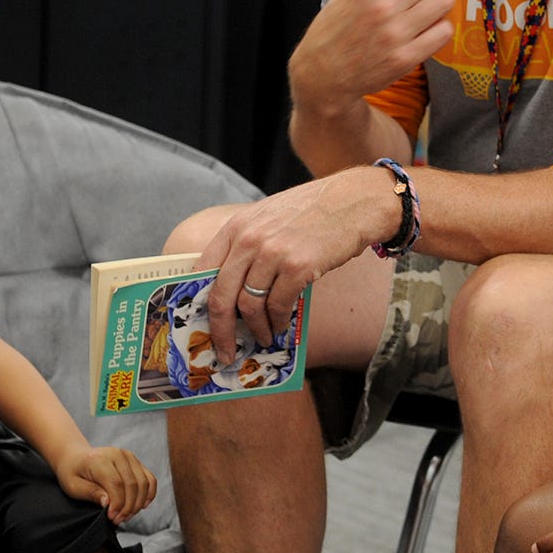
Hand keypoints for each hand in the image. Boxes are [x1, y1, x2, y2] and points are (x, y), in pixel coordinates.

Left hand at [56, 445, 157, 523]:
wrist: (75, 457)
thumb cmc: (72, 473)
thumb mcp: (73, 486)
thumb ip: (91, 493)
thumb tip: (108, 503)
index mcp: (99, 459)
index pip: (116, 484)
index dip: (118, 504)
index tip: (112, 518)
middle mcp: (117, 454)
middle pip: (132, 484)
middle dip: (128, 507)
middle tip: (118, 520)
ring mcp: (128, 456)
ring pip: (143, 483)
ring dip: (138, 503)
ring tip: (126, 515)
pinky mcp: (135, 461)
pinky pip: (149, 479)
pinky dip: (149, 494)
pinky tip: (141, 506)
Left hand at [198, 165, 396, 350]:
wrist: (353, 201)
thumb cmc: (312, 211)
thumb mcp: (267, 218)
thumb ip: (246, 246)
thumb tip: (233, 291)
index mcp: (236, 227)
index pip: (202, 271)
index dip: (199, 304)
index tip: (203, 325)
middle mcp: (249, 239)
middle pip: (221, 296)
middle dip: (221, 331)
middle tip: (225, 351)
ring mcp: (273, 253)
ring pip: (250, 306)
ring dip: (257, 329)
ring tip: (265, 336)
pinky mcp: (298, 267)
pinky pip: (279, 305)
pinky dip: (279, 321)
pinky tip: (282, 324)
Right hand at [288, 0, 477, 113]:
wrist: (324, 73)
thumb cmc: (340, 23)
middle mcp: (384, 5)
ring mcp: (396, 33)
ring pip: (445, 1)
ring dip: (442, 0)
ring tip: (425, 7)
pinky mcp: (405, 58)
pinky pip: (444, 31)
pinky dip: (440, 27)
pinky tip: (424, 29)